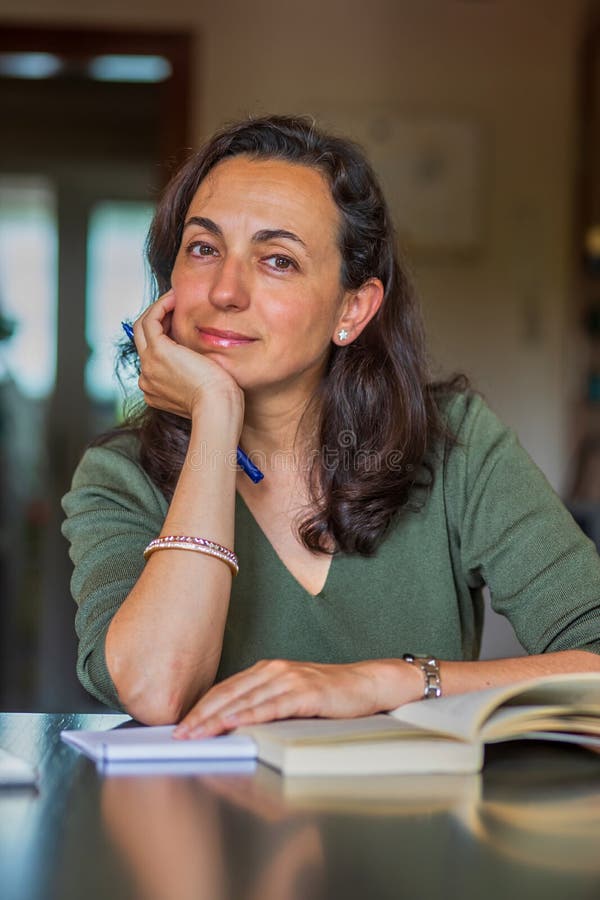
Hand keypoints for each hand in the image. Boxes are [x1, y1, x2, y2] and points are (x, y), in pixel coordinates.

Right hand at [133, 290, 243, 419]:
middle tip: (176, 304)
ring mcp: (148, 365)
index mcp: (155, 389)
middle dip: (158, 319)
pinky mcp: (157, 352)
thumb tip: (203, 358)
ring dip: (158, 309)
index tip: (180, 322)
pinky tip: (176, 298)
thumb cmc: (220, 402)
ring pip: (143, 327)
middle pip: (143, 339)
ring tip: (176, 297)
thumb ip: (197, 373)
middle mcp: (146, 378)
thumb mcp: (205, 387)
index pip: (153, 354)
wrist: (217, 408)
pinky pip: (151, 320)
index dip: (165, 334)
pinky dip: (161, 306)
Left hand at [172, 657, 421, 737]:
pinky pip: (271, 705)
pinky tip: (233, 722)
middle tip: (179, 733)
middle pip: (229, 693)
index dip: (201, 707)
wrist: (367, 683)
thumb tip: (233, 720)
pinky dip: (249, 714)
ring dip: (217, 718)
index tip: (182, 724)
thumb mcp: (291, 693)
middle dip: (201, 715)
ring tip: (197, 733)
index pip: (226, 689)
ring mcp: (289, 679)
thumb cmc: (330, 692)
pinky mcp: (306, 692)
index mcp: (267, 669)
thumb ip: (265, 700)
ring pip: (244, 699)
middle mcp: (274, 670)